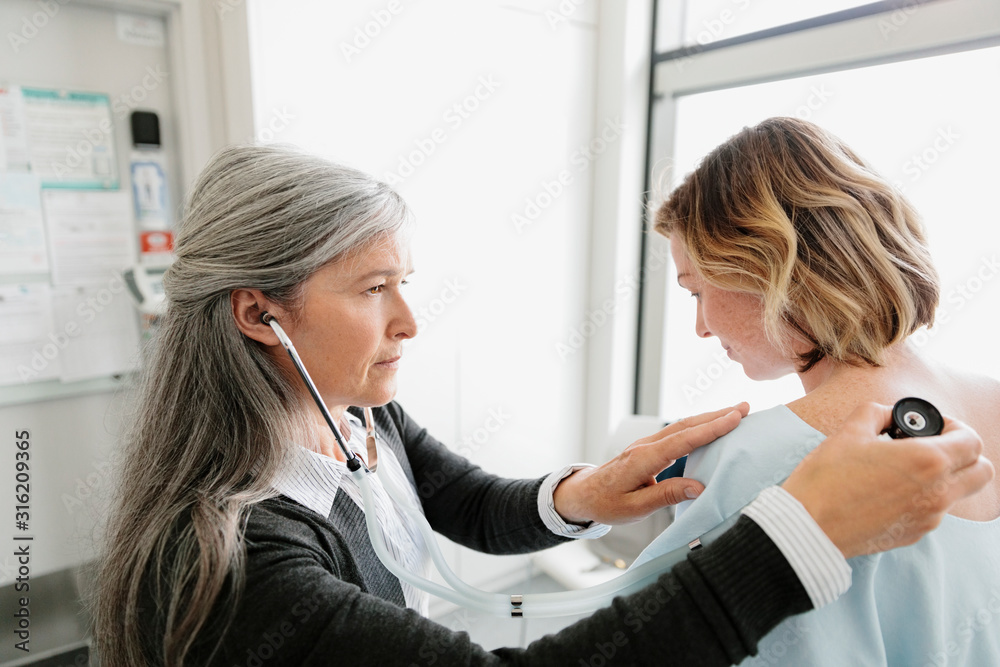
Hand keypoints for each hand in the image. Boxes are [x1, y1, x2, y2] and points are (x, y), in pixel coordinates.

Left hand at [553, 403, 749, 524]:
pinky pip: (676, 434)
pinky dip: (697, 427)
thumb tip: (699, 488)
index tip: (735, 417)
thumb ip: (666, 496)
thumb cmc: (606, 503)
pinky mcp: (648, 448)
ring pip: (682, 427)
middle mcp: (646, 446)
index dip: (711, 428)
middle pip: (686, 426)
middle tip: (745, 407)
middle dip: (717, 415)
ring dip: (709, 419)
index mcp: (644, 459)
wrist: (582, 494)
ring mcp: (646, 445)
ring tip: (735, 412)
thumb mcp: (635, 508)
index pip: (684, 440)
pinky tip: (710, 427)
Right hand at [782, 402, 993, 558]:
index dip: (957, 428)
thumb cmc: (827, 478)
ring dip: (942, 476)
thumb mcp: (849, 432)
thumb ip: (877, 413)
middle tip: (932, 446)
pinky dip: (923, 496)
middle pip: (982, 472)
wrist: (809, 526)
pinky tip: (888, 490)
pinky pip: (934, 511)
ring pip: (957, 492)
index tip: (934, 426)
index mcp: (926, 461)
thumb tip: (889, 415)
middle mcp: (937, 492)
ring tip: (902, 469)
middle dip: (964, 454)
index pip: (972, 442)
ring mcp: (929, 517)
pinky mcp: (915, 533)